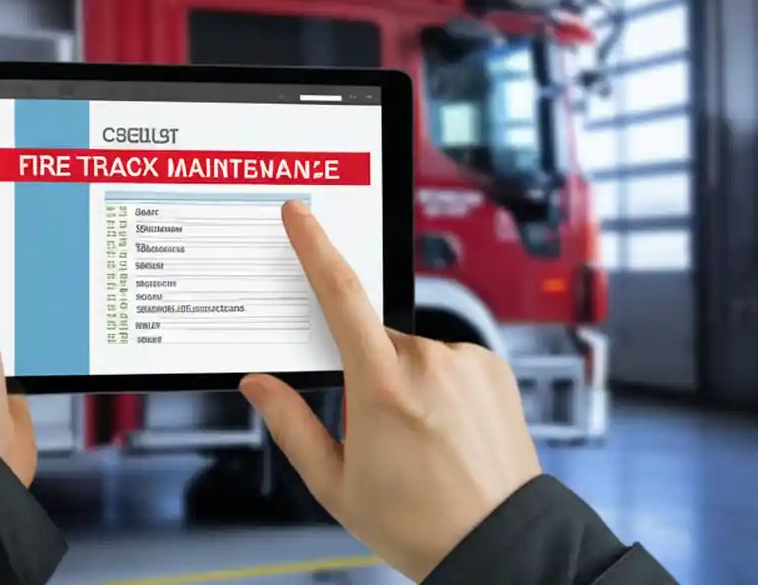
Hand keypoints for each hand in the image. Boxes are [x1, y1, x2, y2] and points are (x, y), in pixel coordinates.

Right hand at [240, 200, 541, 581]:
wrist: (499, 542)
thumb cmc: (417, 522)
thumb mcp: (334, 483)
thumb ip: (290, 425)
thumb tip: (258, 385)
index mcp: (381, 385)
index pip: (339, 294)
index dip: (314, 246)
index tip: (300, 216)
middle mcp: (428, 361)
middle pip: (374, 340)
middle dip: (365, 371)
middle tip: (380, 433)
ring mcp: (466, 363)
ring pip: (411, 353)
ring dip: (405, 381)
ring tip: (423, 441)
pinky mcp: (493, 368)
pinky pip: (448, 362)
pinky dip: (439, 386)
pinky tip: (448, 431)